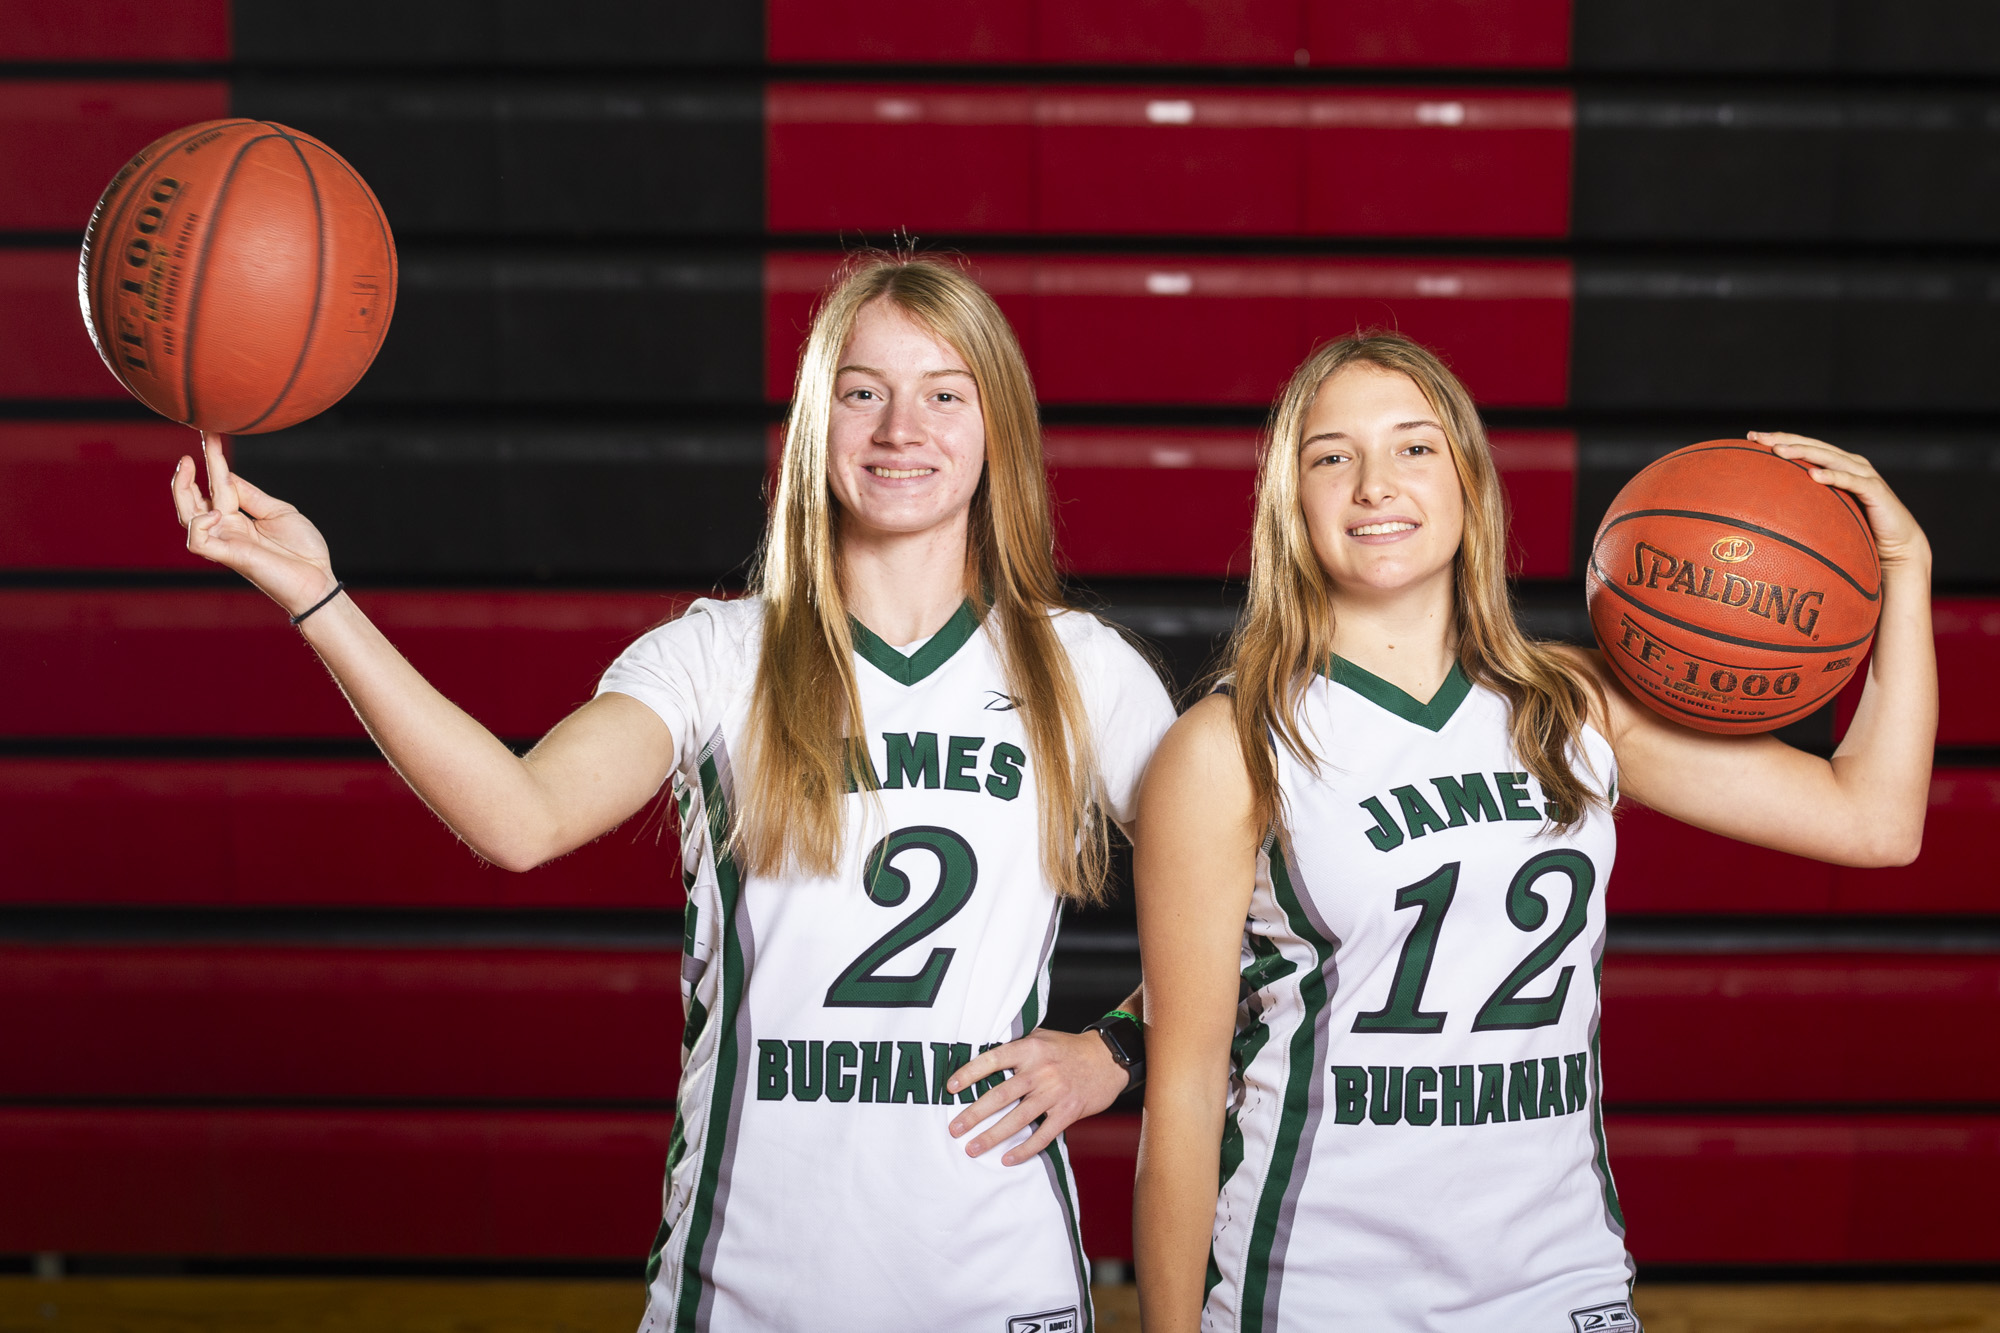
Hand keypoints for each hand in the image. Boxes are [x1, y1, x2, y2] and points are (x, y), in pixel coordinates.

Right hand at [171, 431, 339, 615]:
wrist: (318, 579)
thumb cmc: (302, 549)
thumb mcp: (278, 510)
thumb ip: (249, 494)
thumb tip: (226, 474)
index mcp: (238, 517)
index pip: (217, 485)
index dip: (212, 460)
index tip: (210, 434)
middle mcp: (227, 529)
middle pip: (191, 502)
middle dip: (185, 476)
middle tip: (189, 451)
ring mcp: (226, 542)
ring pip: (187, 517)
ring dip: (182, 491)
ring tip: (188, 467)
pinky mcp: (229, 556)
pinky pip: (198, 541)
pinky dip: (199, 525)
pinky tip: (215, 513)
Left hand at [943, 1028, 1130, 1165]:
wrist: (1109, 1058)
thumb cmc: (1069, 1048)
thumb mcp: (1041, 1038)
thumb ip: (1016, 1048)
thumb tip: (983, 1056)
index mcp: (1030, 1049)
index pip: (993, 1060)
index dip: (970, 1073)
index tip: (950, 1087)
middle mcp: (1041, 1070)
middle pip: (1001, 1095)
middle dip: (974, 1114)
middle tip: (954, 1128)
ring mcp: (1055, 1093)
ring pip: (1018, 1118)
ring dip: (992, 1136)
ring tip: (972, 1148)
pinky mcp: (1068, 1112)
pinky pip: (1043, 1135)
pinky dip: (1024, 1150)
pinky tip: (1007, 1159)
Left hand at [1750, 431, 1931, 574]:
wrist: (1897, 544)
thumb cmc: (1859, 528)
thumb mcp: (1828, 512)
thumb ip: (1806, 504)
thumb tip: (1766, 511)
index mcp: (1837, 465)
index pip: (1805, 446)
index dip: (1779, 438)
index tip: (1750, 436)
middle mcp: (1851, 463)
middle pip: (1814, 446)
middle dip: (1785, 439)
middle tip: (1757, 437)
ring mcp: (1864, 474)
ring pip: (1830, 458)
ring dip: (1804, 452)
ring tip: (1779, 451)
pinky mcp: (1875, 490)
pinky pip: (1852, 481)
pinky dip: (1833, 476)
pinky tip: (1814, 475)